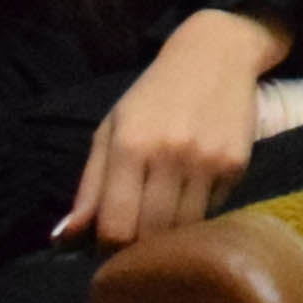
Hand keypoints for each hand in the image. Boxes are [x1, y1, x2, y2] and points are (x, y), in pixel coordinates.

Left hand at [62, 7, 281, 243]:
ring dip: (171, 234)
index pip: (116, 226)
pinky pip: (214, 213)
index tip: (109, 245)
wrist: (215, 55)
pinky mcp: (237, 166)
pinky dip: (200, 212)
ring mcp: (207, 162)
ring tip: (163, 217)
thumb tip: (65, 239)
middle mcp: (169, 155)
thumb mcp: (111, 130)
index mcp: (130, 145)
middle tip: (136, 238)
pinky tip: (192, 191)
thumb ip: (90, 186)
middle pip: (151, 235)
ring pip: (185, 230)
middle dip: (140, 246)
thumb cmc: (153, 96)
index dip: (109, 247)